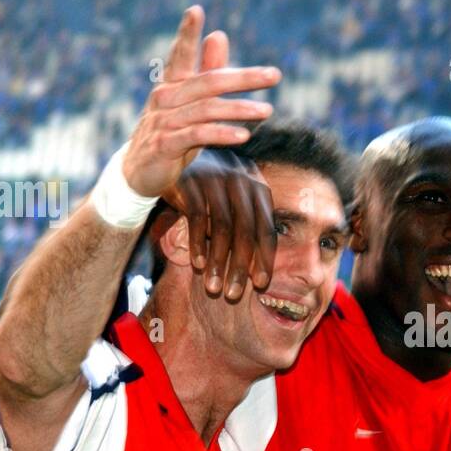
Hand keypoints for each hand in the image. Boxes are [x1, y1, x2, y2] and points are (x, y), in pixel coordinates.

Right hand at [122, 5, 280, 199]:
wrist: (139, 171)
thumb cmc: (170, 131)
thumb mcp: (190, 101)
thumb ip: (206, 70)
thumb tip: (219, 34)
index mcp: (171, 83)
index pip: (181, 54)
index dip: (187, 33)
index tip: (196, 10)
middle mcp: (165, 97)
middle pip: (209, 82)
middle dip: (243, 77)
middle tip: (274, 75)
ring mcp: (164, 120)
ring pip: (206, 109)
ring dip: (239, 109)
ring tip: (267, 111)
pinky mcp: (165, 144)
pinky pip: (198, 135)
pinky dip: (221, 133)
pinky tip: (244, 135)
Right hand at [168, 149, 275, 296]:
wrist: (184, 155)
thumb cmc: (218, 192)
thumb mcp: (239, 205)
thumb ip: (251, 230)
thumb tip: (261, 274)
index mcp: (260, 190)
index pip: (267, 230)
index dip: (265, 259)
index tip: (260, 285)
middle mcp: (242, 182)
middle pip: (245, 232)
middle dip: (240, 267)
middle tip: (233, 294)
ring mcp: (217, 180)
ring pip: (222, 228)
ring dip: (218, 262)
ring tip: (214, 288)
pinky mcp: (192, 181)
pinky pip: (197, 218)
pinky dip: (198, 244)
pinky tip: (197, 265)